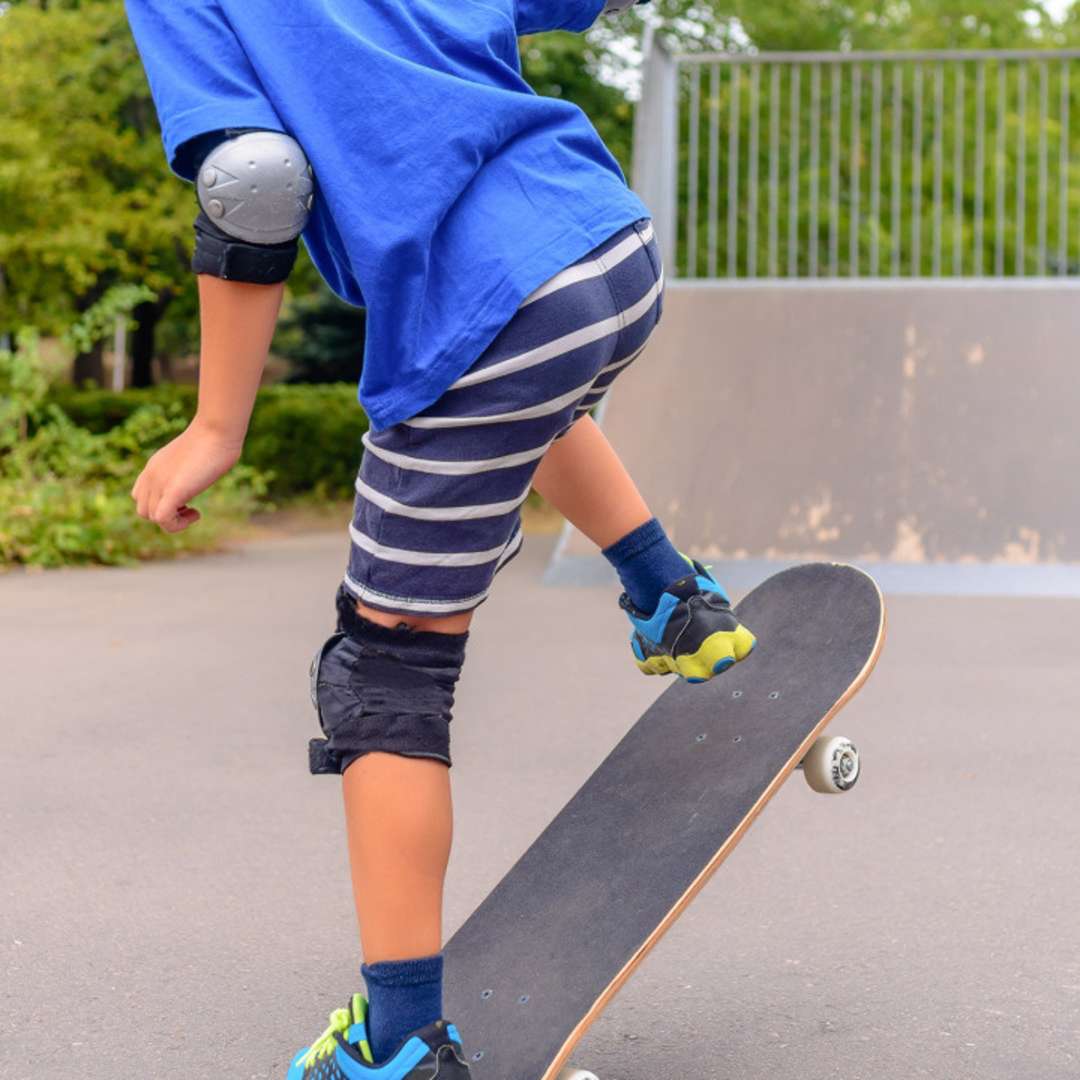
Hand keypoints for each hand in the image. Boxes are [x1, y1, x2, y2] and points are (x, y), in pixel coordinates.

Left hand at [131, 417, 243, 532]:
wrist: (216, 430)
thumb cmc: (215, 438)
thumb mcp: (193, 454)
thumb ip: (188, 465)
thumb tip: (202, 468)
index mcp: (153, 467)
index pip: (139, 496)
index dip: (159, 503)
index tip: (183, 499)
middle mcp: (151, 476)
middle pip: (144, 510)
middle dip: (166, 515)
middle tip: (190, 507)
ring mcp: (159, 483)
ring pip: (151, 517)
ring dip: (174, 521)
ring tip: (194, 511)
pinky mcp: (173, 490)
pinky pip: (162, 519)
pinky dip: (178, 524)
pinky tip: (197, 513)